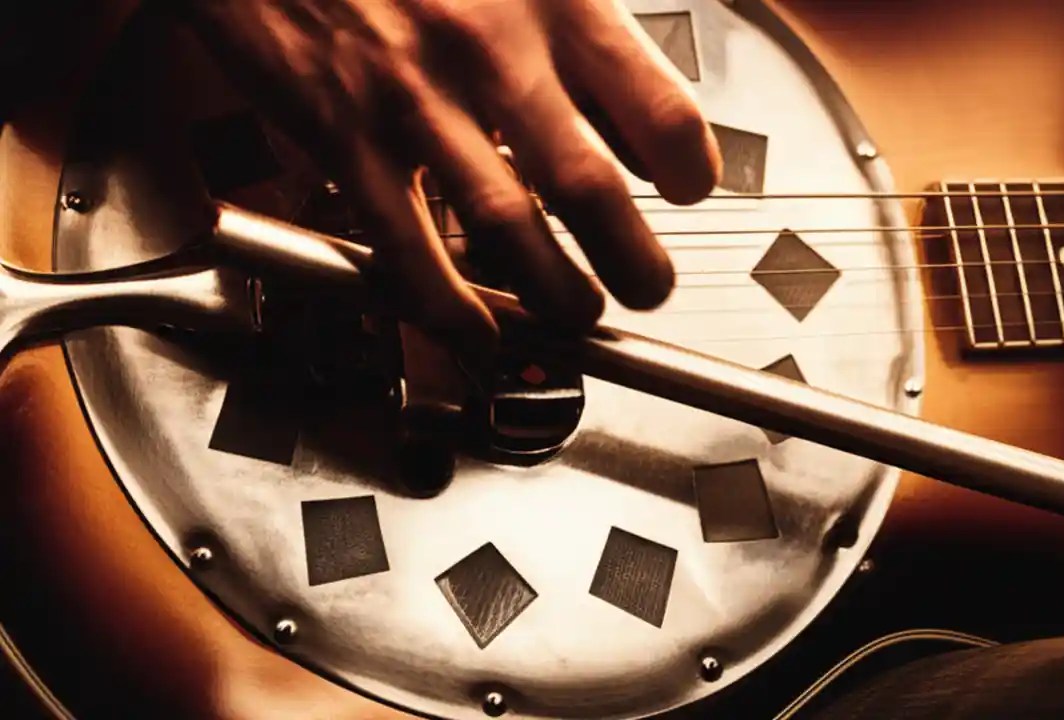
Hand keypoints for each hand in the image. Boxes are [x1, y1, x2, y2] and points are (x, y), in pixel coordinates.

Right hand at [172, 0, 722, 358]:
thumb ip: (591, 30)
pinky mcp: (343, 131)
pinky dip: (446, 305)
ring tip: (577, 313)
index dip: (692, 172)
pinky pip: (406, 243)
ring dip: (554, 293)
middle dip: (635, 263)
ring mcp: (415, 96)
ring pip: (509, 228)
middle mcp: (492, 50)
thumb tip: (642, 122)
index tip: (691, 193)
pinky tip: (474, 328)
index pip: (658, 111)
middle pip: (592, 188)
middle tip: (648, 287)